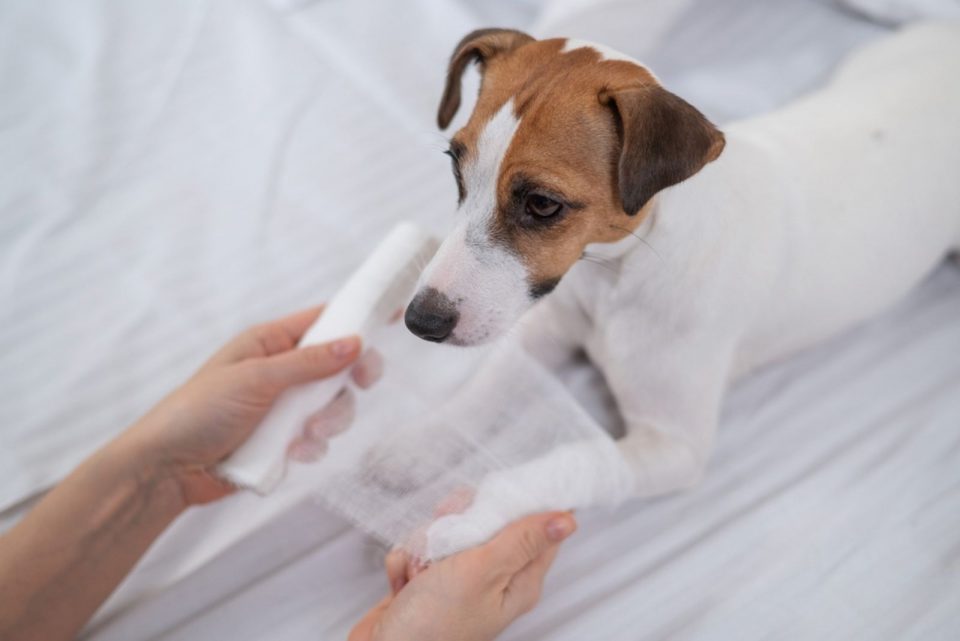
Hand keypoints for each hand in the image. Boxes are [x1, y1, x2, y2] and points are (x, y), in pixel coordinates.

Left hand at [125, 306, 381, 504]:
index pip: (324, 320)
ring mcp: (285, 407)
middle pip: (340, 366)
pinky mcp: (285, 440)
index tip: (392, 315)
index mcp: (271, 343)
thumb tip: (354, 342)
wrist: (167, 470)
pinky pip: (320, 438)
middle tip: (362, 383)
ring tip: (305, 434)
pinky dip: (313, 446)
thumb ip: (308, 363)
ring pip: (335, 406)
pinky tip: (293, 452)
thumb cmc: (197, 412)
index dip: (358, 318)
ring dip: (329, 421)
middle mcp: (283, 371)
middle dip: (349, 381)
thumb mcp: (255, 379)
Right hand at [349, 512, 576, 640]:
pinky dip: (406, 562)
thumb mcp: (481, 572)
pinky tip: (404, 584)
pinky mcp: (428, 582)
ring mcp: (459, 580)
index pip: (539, 527)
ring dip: (425, 545)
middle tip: (446, 538)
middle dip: (456, 524)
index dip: (520, 502)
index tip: (497, 492)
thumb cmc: (433, 628)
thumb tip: (566, 520)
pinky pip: (419, 549)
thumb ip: (521, 540)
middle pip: (486, 521)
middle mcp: (493, 579)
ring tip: (420, 573)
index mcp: (518, 580)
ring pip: (446, 532)